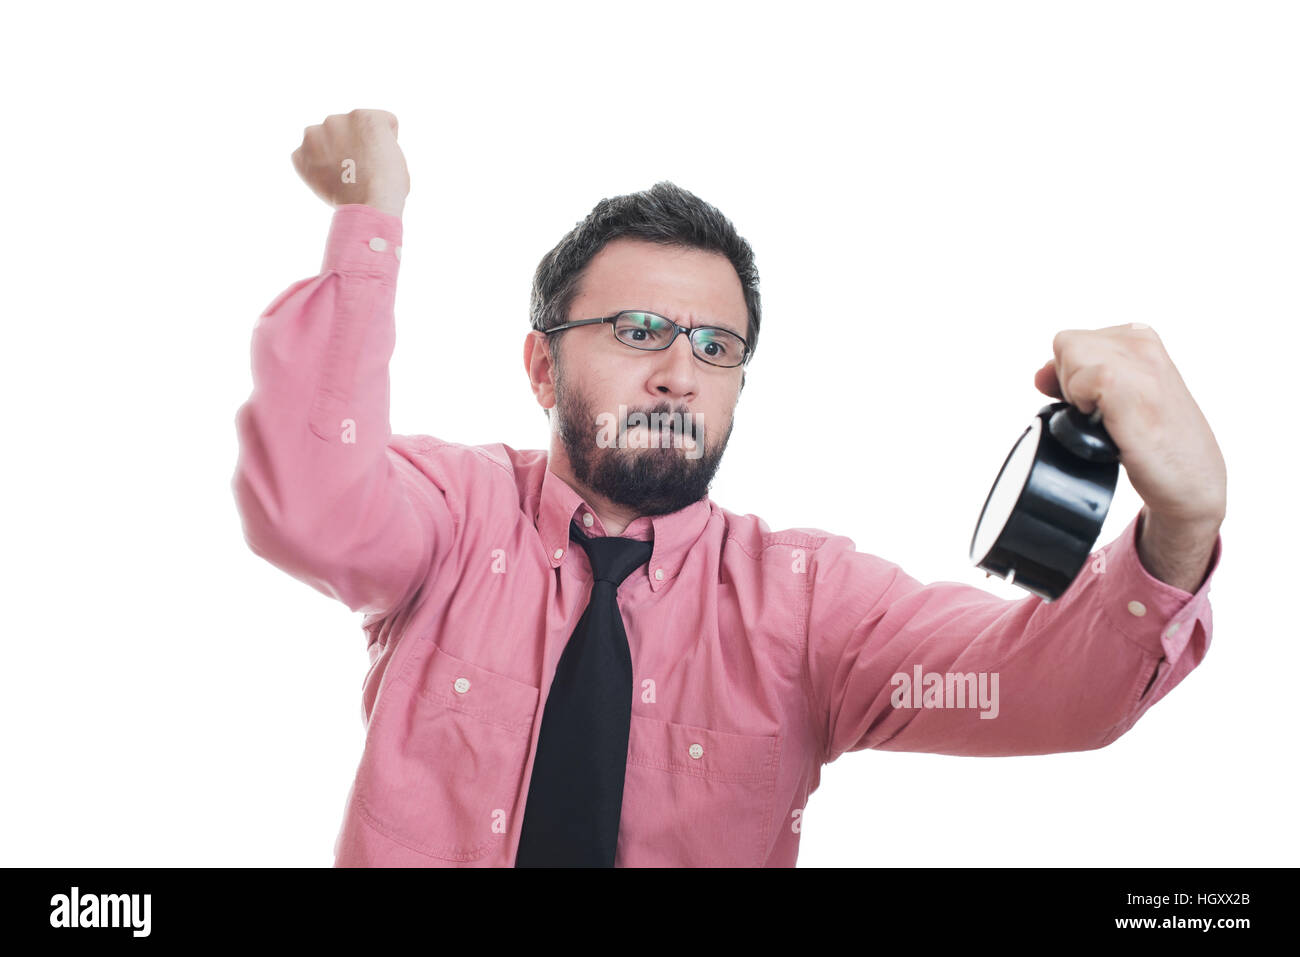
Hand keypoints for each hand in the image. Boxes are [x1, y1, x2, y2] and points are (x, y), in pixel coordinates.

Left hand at [290, 109, 408, 216]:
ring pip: (323, 138)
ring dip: (331, 150)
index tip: (381, 158)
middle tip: (360, 167)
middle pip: (346, 128)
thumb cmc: (389, 185)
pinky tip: (329, 179)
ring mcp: (314, 136)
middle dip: (352, 142)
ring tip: (344, 173)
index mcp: (364, 117)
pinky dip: (315, 166)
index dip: (383, 142)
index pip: (376, 122)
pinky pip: (306, 155)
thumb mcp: (394, 152)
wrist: (370, 207)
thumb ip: (376, 140)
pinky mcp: (299, 155)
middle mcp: (336, 120)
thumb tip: (359, 146)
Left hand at [1033, 323, 1226, 532]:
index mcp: (1139, 338)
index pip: (1071, 341)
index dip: (1071, 378)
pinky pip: (1079, 382)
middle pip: (1065, 345)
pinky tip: (1110, 426)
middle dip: (1070, 383)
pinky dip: (1082, 407)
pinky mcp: (1130, 388)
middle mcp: (1141, 343)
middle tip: (1105, 415)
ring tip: (1109, 421)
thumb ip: (1080, 378)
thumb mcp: (1117, 399)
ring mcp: (1140, 363)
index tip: (1098, 404)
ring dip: (1076, 396)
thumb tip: (1039, 375)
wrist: (1192, 483)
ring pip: (1068, 357)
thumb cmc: (1155, 443)